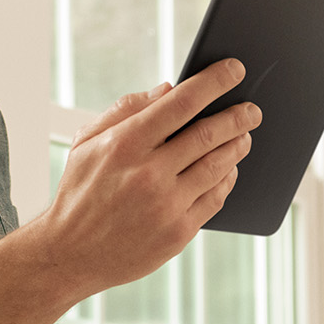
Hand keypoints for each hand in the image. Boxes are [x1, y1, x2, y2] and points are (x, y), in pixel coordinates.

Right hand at [39, 61, 260, 297]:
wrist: (70, 254)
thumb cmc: (80, 192)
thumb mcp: (87, 143)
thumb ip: (126, 109)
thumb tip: (168, 89)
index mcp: (125, 144)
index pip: (181, 103)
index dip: (214, 82)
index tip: (234, 69)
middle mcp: (149, 173)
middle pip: (209, 134)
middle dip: (238, 116)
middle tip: (252, 109)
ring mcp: (166, 205)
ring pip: (218, 165)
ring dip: (238, 146)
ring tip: (244, 136)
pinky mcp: (178, 232)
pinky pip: (216, 198)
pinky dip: (228, 179)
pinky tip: (229, 169)